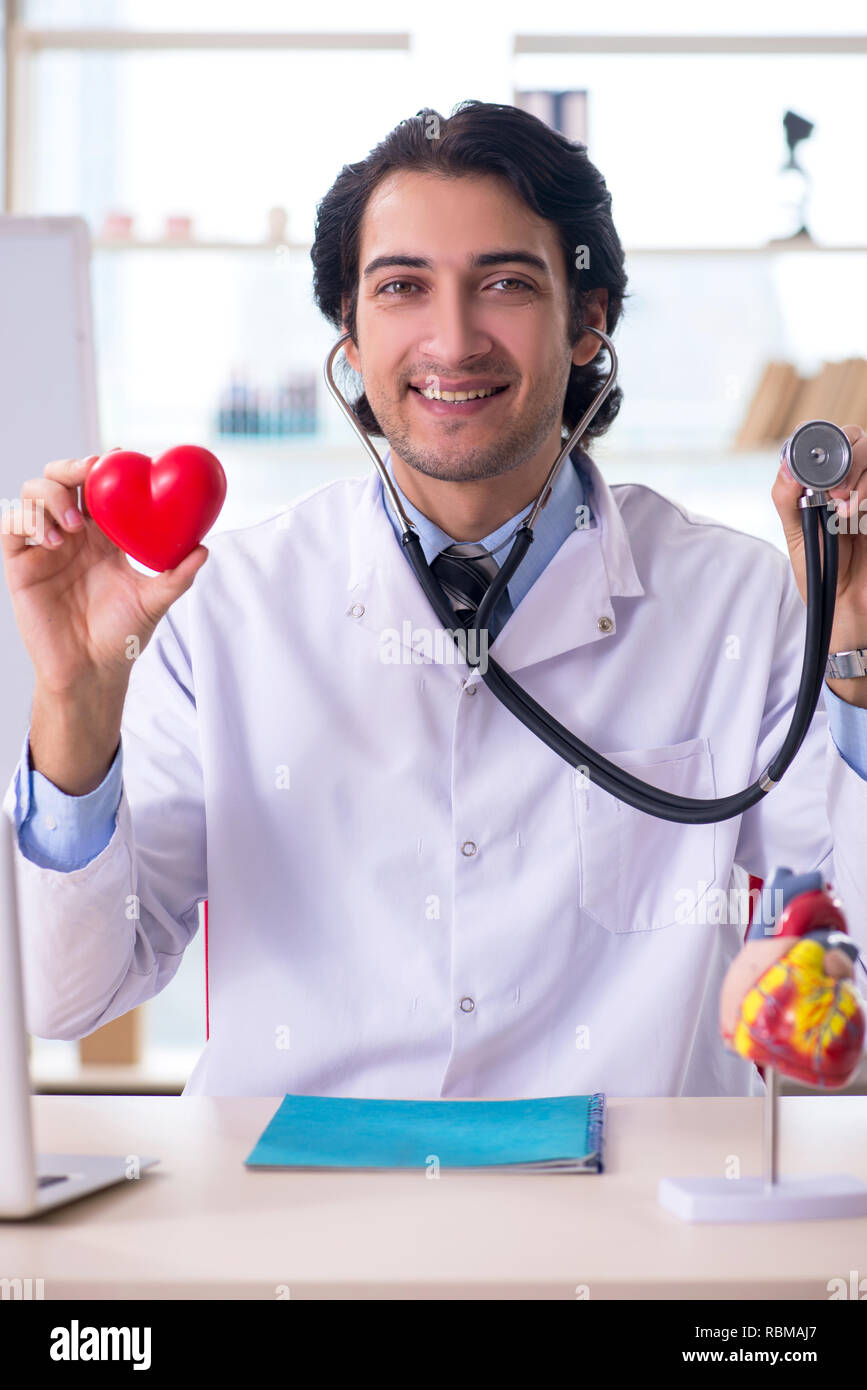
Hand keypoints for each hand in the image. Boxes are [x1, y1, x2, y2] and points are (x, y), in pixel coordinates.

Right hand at [1, 451, 208, 697]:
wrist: (92, 670)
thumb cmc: (123, 636)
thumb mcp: (154, 602)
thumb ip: (177, 576)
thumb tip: (204, 549)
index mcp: (105, 534)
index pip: (99, 486)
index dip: (105, 466)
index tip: (119, 458)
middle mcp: (73, 534)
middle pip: (61, 478)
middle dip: (71, 467)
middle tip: (90, 472)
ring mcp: (44, 546)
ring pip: (33, 494)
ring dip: (52, 495)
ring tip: (74, 524)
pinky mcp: (20, 564)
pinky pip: (11, 526)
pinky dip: (28, 520)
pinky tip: (53, 540)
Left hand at [771, 421, 866, 707]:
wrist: (845, 611)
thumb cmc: (821, 571)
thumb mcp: (797, 535)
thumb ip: (788, 499)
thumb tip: (786, 467)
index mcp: (834, 481)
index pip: (841, 439)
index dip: (834, 445)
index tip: (821, 472)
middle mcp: (859, 483)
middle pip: (865, 441)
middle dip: (852, 461)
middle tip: (838, 495)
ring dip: (864, 483)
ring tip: (846, 516)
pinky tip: (861, 524)